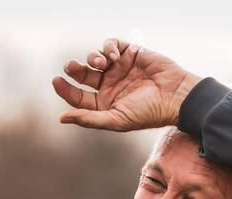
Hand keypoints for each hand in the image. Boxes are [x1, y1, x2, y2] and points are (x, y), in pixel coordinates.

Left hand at [52, 37, 199, 131]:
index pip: (78, 96)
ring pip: (95, 58)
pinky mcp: (130, 53)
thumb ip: (89, 119)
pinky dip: (109, 47)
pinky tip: (115, 56)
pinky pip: (111, 45)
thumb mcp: (116, 120)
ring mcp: (119, 69)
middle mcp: (110, 86)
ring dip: (93, 58)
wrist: (176, 96)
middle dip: (74, 69)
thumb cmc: (148, 113)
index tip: (56, 81)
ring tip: (102, 63)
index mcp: (104, 104)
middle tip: (71, 66)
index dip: (65, 89)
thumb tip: (62, 118)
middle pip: (82, 75)